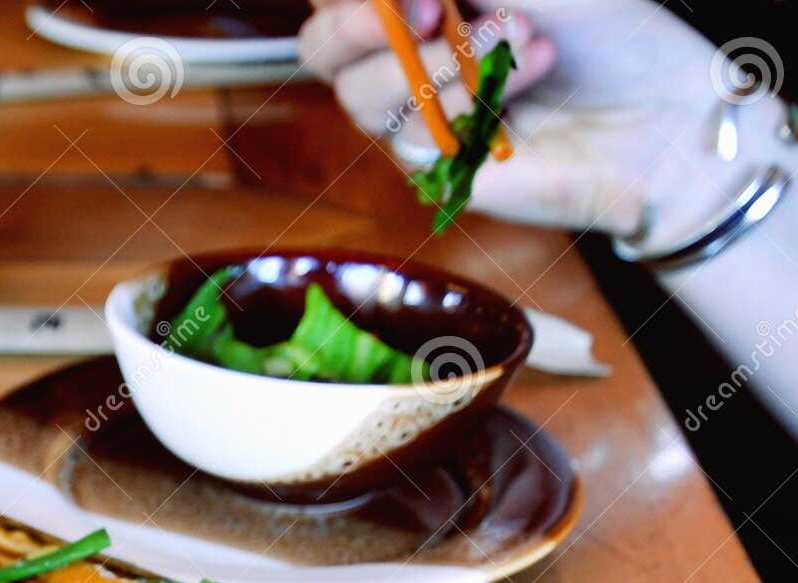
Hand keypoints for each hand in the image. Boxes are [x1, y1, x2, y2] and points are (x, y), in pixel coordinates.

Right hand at [298, 0, 782, 238]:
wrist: (656, 112)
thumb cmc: (605, 29)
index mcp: (418, 6)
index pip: (335, 0)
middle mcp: (404, 60)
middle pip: (321, 50)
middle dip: (358, 25)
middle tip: (426, 10)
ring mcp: (413, 119)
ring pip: (361, 94)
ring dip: (439, 59)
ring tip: (517, 35)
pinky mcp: (434, 170)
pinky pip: (412, 135)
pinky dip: (471, 95)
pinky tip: (530, 70)